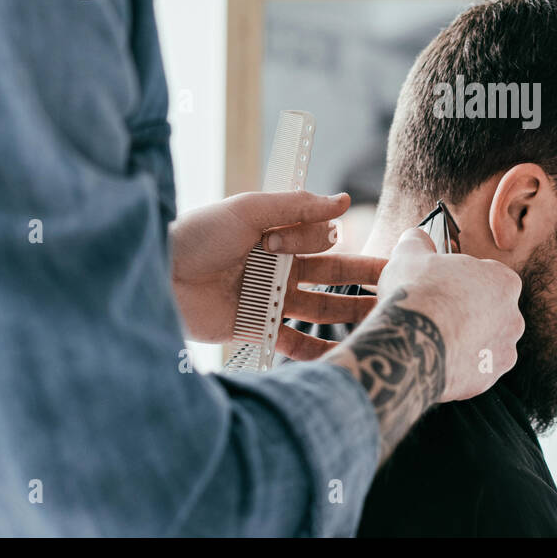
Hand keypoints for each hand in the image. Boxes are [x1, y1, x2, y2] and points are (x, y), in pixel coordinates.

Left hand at [170, 191, 384, 345]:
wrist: (156, 276)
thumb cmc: (197, 235)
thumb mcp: (248, 209)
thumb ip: (297, 205)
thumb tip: (346, 200)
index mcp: (279, 234)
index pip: (319, 238)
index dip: (307, 240)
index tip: (275, 243)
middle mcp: (279, 266)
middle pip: (332, 273)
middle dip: (364, 277)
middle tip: (401, 282)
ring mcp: (270, 297)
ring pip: (321, 307)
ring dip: (351, 313)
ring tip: (384, 320)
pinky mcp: (256, 326)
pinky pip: (293, 342)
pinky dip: (316, 351)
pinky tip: (343, 358)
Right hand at [324, 228, 523, 460]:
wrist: (413, 342)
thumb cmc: (417, 292)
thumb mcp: (410, 255)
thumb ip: (418, 242)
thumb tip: (415, 236)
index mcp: (504, 282)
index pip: (490, 279)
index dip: (463, 284)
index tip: (444, 289)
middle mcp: (514, 317)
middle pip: (490, 313)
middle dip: (467, 315)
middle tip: (438, 316)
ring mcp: (504, 350)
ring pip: (485, 344)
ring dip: (466, 343)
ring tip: (435, 341)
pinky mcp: (489, 378)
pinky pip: (474, 370)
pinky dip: (459, 366)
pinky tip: (437, 360)